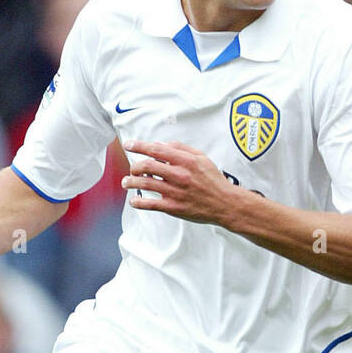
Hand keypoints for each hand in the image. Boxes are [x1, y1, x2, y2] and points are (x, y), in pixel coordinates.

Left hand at [121, 140, 241, 224]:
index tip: (129, 145)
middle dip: (134, 165)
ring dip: (131, 182)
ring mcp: (175, 192)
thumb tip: (163, 145)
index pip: (157, 150)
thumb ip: (182, 149)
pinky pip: (150, 204)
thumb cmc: (213, 181)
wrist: (224, 204)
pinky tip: (134, 200)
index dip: (139, 146)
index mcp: (185, 161)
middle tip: (132, 168)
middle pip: (147, 166)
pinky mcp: (173, 207)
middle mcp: (178, 175)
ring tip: (126, 182)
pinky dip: (138, 202)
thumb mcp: (202, 158)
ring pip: (145, 184)